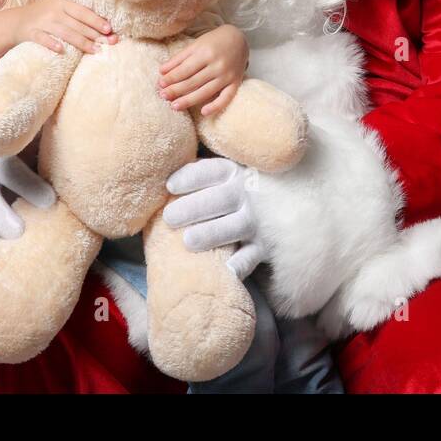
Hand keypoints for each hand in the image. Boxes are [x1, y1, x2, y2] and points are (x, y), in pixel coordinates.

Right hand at [14, 0, 117, 55]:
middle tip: (110, 42)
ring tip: (96, 50)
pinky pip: (43, 39)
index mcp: (61, 2)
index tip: (109, 27)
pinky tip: (62, 50)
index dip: (96, 19)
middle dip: (94, 34)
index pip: (82, 11)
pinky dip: (52, 44)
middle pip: (77, 24)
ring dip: (81, 43)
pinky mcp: (32, 34)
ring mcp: (42, 23)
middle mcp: (53, 12)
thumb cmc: (42, 9)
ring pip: (65, 34)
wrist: (16, 21)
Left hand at [158, 23, 248, 115]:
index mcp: (205, 53)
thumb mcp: (196, 45)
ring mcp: (227, 75)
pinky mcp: (236, 82)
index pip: (184, 69)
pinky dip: (216, 106)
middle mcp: (217, 65)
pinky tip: (204, 112)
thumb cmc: (214, 41)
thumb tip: (162, 71)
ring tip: (174, 106)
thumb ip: (179, 58)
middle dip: (176, 90)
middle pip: (193, 82)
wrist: (238, 39)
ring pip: (205, 92)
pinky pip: (226, 97)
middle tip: (163, 96)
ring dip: (189, 100)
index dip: (171, 78)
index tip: (160, 84)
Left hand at [163, 157, 262, 278]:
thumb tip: (159, 178)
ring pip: (236, 226)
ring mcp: (257, 221)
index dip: (192, 177)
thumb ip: (197, 175)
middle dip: (195, 207)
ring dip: (213, 233)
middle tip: (169, 217)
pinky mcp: (263, 247)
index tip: (170, 186)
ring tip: (188, 241)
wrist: (282, 205)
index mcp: (233, 173)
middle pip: (222, 198)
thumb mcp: (223, 176)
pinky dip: (241, 264)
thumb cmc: (233, 191)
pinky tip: (227, 270)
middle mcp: (247, 195)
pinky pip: (252, 256)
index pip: (212, 170)